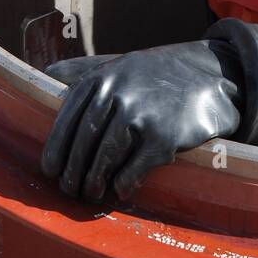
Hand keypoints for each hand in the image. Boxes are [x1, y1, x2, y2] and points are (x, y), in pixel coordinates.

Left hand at [41, 41, 243, 200]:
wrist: (209, 79)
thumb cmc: (156, 76)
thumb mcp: (120, 63)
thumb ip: (86, 68)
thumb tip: (48, 70)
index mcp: (102, 77)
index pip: (67, 119)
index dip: (56, 149)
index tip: (50, 170)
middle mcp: (117, 94)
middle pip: (83, 143)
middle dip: (73, 172)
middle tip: (69, 189)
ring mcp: (140, 115)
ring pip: (104, 159)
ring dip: (94, 182)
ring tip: (91, 193)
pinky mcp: (162, 137)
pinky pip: (133, 170)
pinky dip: (123, 184)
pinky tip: (120, 191)